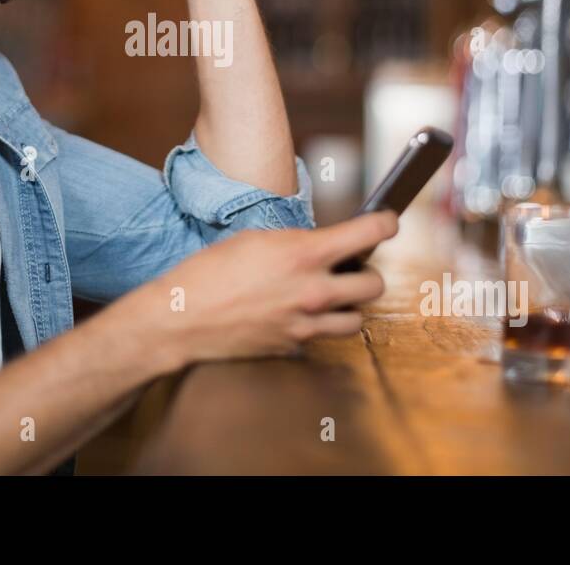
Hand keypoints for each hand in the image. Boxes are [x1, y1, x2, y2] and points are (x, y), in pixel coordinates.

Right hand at [138, 211, 398, 367]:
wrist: (182, 319)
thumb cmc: (209, 272)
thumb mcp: (254, 240)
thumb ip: (295, 243)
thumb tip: (320, 246)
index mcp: (303, 254)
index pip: (368, 235)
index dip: (386, 224)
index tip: (387, 222)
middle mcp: (312, 291)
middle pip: (375, 285)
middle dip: (369, 272)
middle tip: (354, 267)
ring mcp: (305, 324)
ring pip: (357, 320)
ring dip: (350, 306)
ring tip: (333, 296)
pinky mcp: (293, 347)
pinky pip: (322, 338)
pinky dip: (319, 327)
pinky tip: (301, 316)